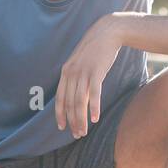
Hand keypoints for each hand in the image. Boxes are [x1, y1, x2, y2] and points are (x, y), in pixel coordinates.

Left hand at [55, 15, 123, 138]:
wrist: (107, 32)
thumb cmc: (95, 49)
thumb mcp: (80, 62)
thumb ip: (75, 76)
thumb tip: (75, 93)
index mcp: (66, 72)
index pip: (60, 98)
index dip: (60, 114)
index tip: (62, 127)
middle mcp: (72, 73)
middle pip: (70, 103)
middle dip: (72, 121)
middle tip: (77, 134)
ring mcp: (84, 73)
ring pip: (79, 102)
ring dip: (81, 119)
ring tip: (84, 131)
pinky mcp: (96, 72)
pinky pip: (94, 94)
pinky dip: (94, 108)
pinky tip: (95, 119)